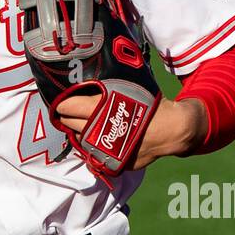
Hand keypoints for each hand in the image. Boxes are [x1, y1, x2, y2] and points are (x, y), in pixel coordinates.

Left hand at [54, 93, 206, 171]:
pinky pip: (94, 153)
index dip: (63, 103)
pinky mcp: (113, 161)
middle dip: (68, 117)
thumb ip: (107, 87)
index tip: (62, 100)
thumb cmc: (151, 104)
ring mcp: (105, 149)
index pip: (67, 107)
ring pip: (80, 140)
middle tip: (69, 111)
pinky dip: (93, 145)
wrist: (172, 130)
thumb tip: (90, 73)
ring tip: (84, 123)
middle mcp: (98, 130)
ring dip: (79, 131)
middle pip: (70, 123)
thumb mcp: (128, 88)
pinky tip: (97, 137)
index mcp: (100, 108)